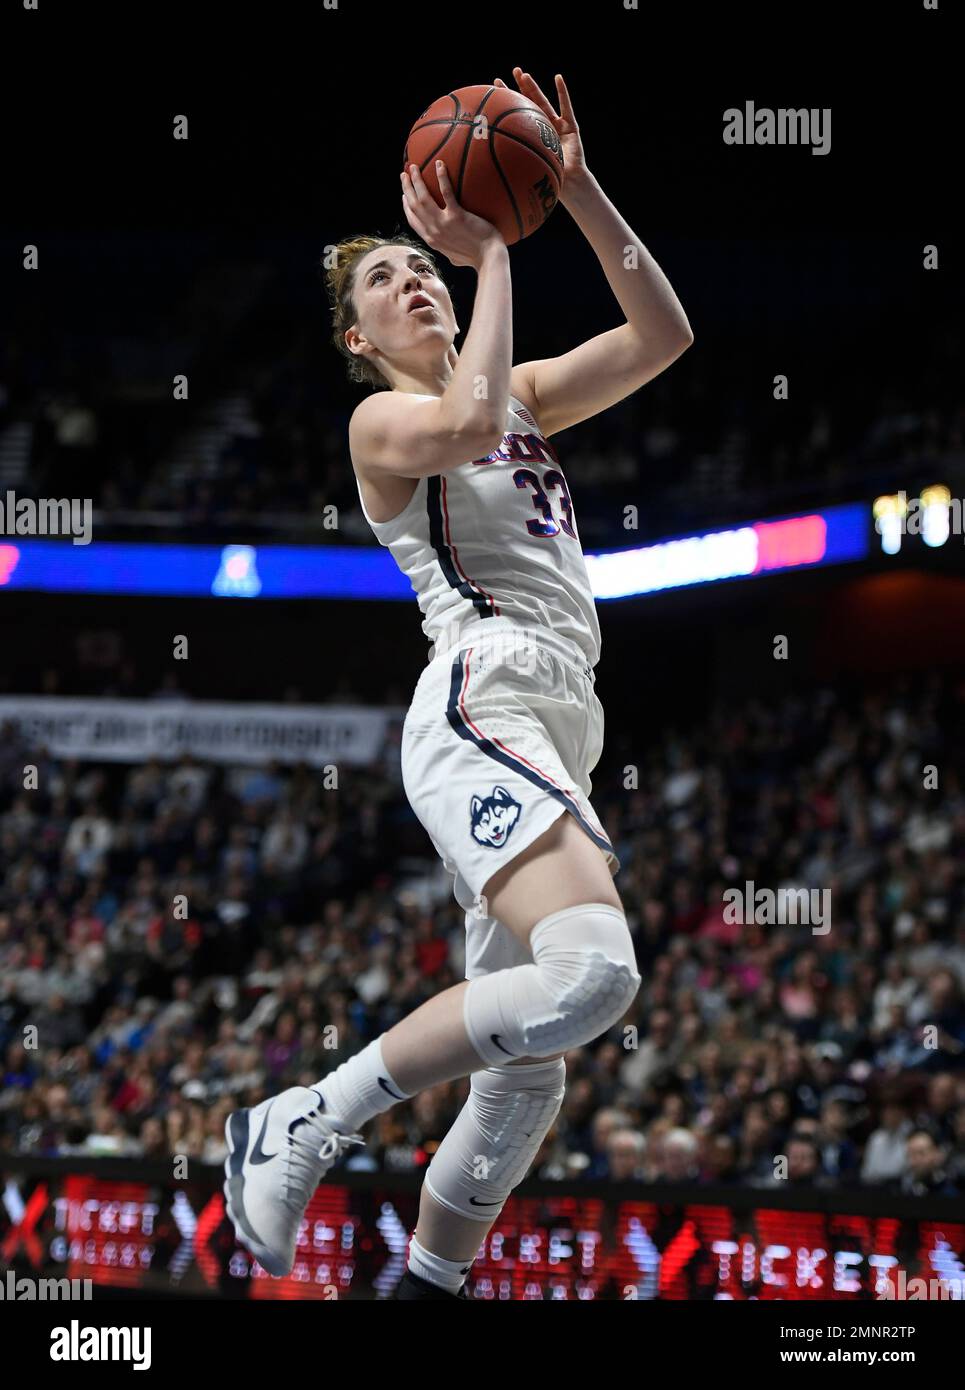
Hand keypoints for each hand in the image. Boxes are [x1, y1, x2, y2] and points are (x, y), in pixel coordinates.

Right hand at [400, 160, 503, 268]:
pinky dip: (442, 177)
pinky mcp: (457, 216)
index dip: (406, 205)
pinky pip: (446, 193)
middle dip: (406, 188)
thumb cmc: (475, 258)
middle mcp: (433, 231)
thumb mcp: (453, 256)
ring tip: (414, 166)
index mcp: (431, 240)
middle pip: (414, 205)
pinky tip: (439, 164)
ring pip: (423, 198)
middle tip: (404, 174)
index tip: (404, 194)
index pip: (412, 220)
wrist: (488, 259)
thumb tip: (446, 243)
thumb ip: (446, 247)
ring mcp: (444, 224)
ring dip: (416, 180)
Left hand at [493, 68, 587, 195]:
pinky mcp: (571, 126)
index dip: (504, 103)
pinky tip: (557, 78)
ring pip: (542, 102)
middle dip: (518, 87)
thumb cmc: (549, 181)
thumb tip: (483, 168)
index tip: (491, 90)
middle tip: (509, 73)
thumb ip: (509, 166)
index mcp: (530, 136)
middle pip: (527, 103)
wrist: (570, 184)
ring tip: (523, 75)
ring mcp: (556, 125)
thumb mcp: (524, 173)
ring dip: (533, 87)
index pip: (514, 115)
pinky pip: (566, 107)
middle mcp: (542, 128)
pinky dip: (563, 92)